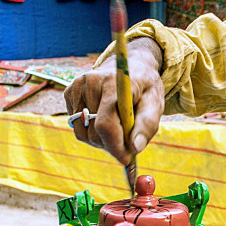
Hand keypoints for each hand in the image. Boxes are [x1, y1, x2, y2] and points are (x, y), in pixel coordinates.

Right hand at [64, 37, 164, 165]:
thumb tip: (135, 148)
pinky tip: (104, 118)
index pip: (105, 124)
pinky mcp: (69, 92)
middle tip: (127, 142)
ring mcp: (76, 86)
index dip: (115, 146)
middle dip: (111, 144)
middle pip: (93, 132)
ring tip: (117, 128)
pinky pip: (77, 126)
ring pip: (83, 133)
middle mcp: (90, 82)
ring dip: (100, 140)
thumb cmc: (145, 87)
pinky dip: (91, 130)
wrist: (130, 66)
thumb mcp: (155, 102)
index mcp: (113, 83)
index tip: (127, 159)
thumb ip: (147, 125)